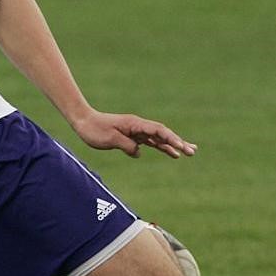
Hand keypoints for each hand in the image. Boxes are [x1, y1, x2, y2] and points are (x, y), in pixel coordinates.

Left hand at [72, 109, 196, 158]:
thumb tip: (138, 152)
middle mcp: (138, 126)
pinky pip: (151, 142)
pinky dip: (162, 147)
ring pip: (159, 138)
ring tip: (189, 151)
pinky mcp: (133, 136)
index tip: (180, 147)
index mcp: (135, 124)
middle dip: (178, 142)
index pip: (157, 131)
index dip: (170, 139)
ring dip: (174, 145)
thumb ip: (126, 145)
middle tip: (192, 151)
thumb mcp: (109, 139)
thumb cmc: (94, 130)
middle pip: (162, 134)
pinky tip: (171, 154)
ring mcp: (137, 131)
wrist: (83, 121)